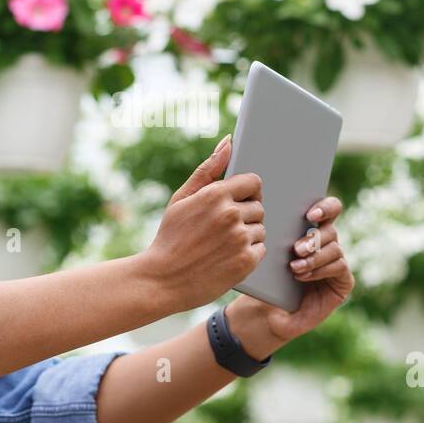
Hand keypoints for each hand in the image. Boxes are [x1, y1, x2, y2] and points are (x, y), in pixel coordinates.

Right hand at [139, 134, 265, 312]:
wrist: (162, 280)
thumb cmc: (170, 237)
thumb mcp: (181, 199)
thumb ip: (208, 170)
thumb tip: (229, 142)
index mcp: (216, 194)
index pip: (253, 182)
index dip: (247, 191)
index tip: (237, 200)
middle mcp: (231, 214)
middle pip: (258, 206)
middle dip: (245, 215)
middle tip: (222, 228)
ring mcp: (240, 239)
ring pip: (260, 229)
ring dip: (247, 235)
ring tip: (222, 245)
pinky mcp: (246, 261)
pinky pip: (260, 249)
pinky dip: (248, 254)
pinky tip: (228, 257)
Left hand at [232, 195, 352, 345]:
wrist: (264, 311)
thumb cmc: (263, 279)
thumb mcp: (266, 253)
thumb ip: (275, 232)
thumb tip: (273, 212)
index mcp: (311, 229)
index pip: (328, 208)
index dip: (325, 207)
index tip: (310, 214)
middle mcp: (326, 243)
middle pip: (331, 228)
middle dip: (314, 237)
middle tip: (296, 248)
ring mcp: (336, 262)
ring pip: (335, 248)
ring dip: (314, 257)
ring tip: (294, 267)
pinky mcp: (343, 281)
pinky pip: (339, 267)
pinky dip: (321, 270)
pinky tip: (302, 275)